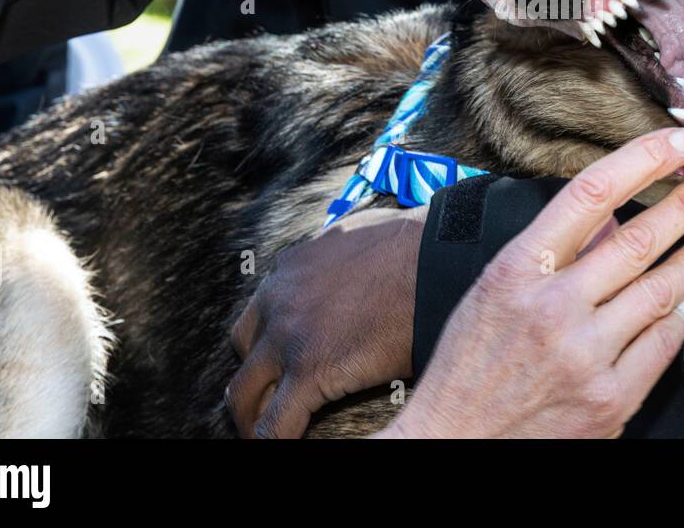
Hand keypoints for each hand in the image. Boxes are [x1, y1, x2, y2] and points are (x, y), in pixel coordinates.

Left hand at [225, 208, 423, 437]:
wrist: (440, 260)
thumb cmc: (415, 249)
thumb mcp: (357, 238)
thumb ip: (336, 262)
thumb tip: (350, 276)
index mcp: (292, 268)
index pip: (260, 312)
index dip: (269, 342)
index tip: (281, 360)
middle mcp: (279, 297)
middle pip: (243, 349)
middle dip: (254, 375)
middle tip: (270, 396)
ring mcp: (288, 335)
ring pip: (243, 391)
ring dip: (253, 413)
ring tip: (267, 428)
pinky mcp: (310, 370)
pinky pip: (274, 423)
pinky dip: (274, 439)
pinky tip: (287, 445)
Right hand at [380, 128, 683, 438]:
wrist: (455, 439)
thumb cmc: (470, 363)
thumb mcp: (494, 290)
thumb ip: (549, 250)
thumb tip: (607, 216)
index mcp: (517, 270)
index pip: (590, 195)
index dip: (640, 160)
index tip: (673, 144)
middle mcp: (554, 307)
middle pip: (638, 239)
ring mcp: (585, 354)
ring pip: (660, 292)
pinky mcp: (610, 398)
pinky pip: (663, 344)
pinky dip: (678, 318)